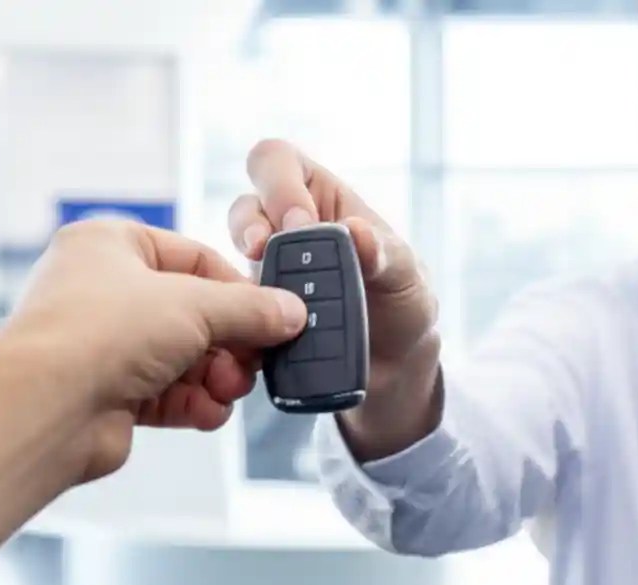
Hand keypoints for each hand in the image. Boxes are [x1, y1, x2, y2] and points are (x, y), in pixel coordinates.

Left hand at [8, 219, 307, 481]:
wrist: (47, 407)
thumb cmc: (97, 334)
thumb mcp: (198, 305)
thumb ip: (253, 309)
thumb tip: (291, 312)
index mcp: (111, 246)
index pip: (195, 258)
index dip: (238, 288)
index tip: (273, 312)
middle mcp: (103, 292)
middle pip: (195, 315)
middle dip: (230, 344)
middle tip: (256, 358)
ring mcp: (105, 345)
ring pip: (186, 358)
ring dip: (217, 378)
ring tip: (229, 389)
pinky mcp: (110, 393)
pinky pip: (169, 395)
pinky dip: (195, 404)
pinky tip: (207, 411)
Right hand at [229, 139, 441, 459]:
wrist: (394, 369)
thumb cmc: (405, 306)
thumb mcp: (408, 278)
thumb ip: (386, 254)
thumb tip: (356, 231)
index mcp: (323, 198)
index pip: (279, 161)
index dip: (278, 184)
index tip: (301, 224)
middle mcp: (287, 229)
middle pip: (245, 203)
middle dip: (250, 223)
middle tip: (266, 252)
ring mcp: (269, 271)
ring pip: (229, 253)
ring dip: (241, 269)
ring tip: (264, 294)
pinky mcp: (257, 310)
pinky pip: (231, 302)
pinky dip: (239, 312)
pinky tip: (261, 330)